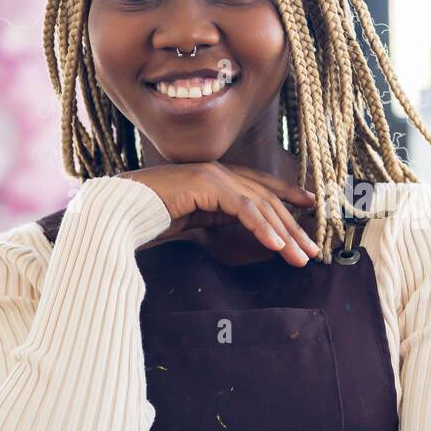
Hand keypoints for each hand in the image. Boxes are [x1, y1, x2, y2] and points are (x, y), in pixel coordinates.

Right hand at [119, 161, 320, 266]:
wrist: (117, 210)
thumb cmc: (148, 218)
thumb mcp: (192, 220)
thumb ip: (216, 218)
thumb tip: (244, 229)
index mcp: (216, 179)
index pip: (260, 186)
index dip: (288, 194)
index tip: (311, 207)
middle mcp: (218, 173)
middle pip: (267, 199)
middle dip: (293, 227)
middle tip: (312, 250)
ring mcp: (212, 176)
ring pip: (260, 205)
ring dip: (284, 234)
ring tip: (301, 257)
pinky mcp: (206, 185)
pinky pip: (242, 208)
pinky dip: (262, 227)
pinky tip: (276, 246)